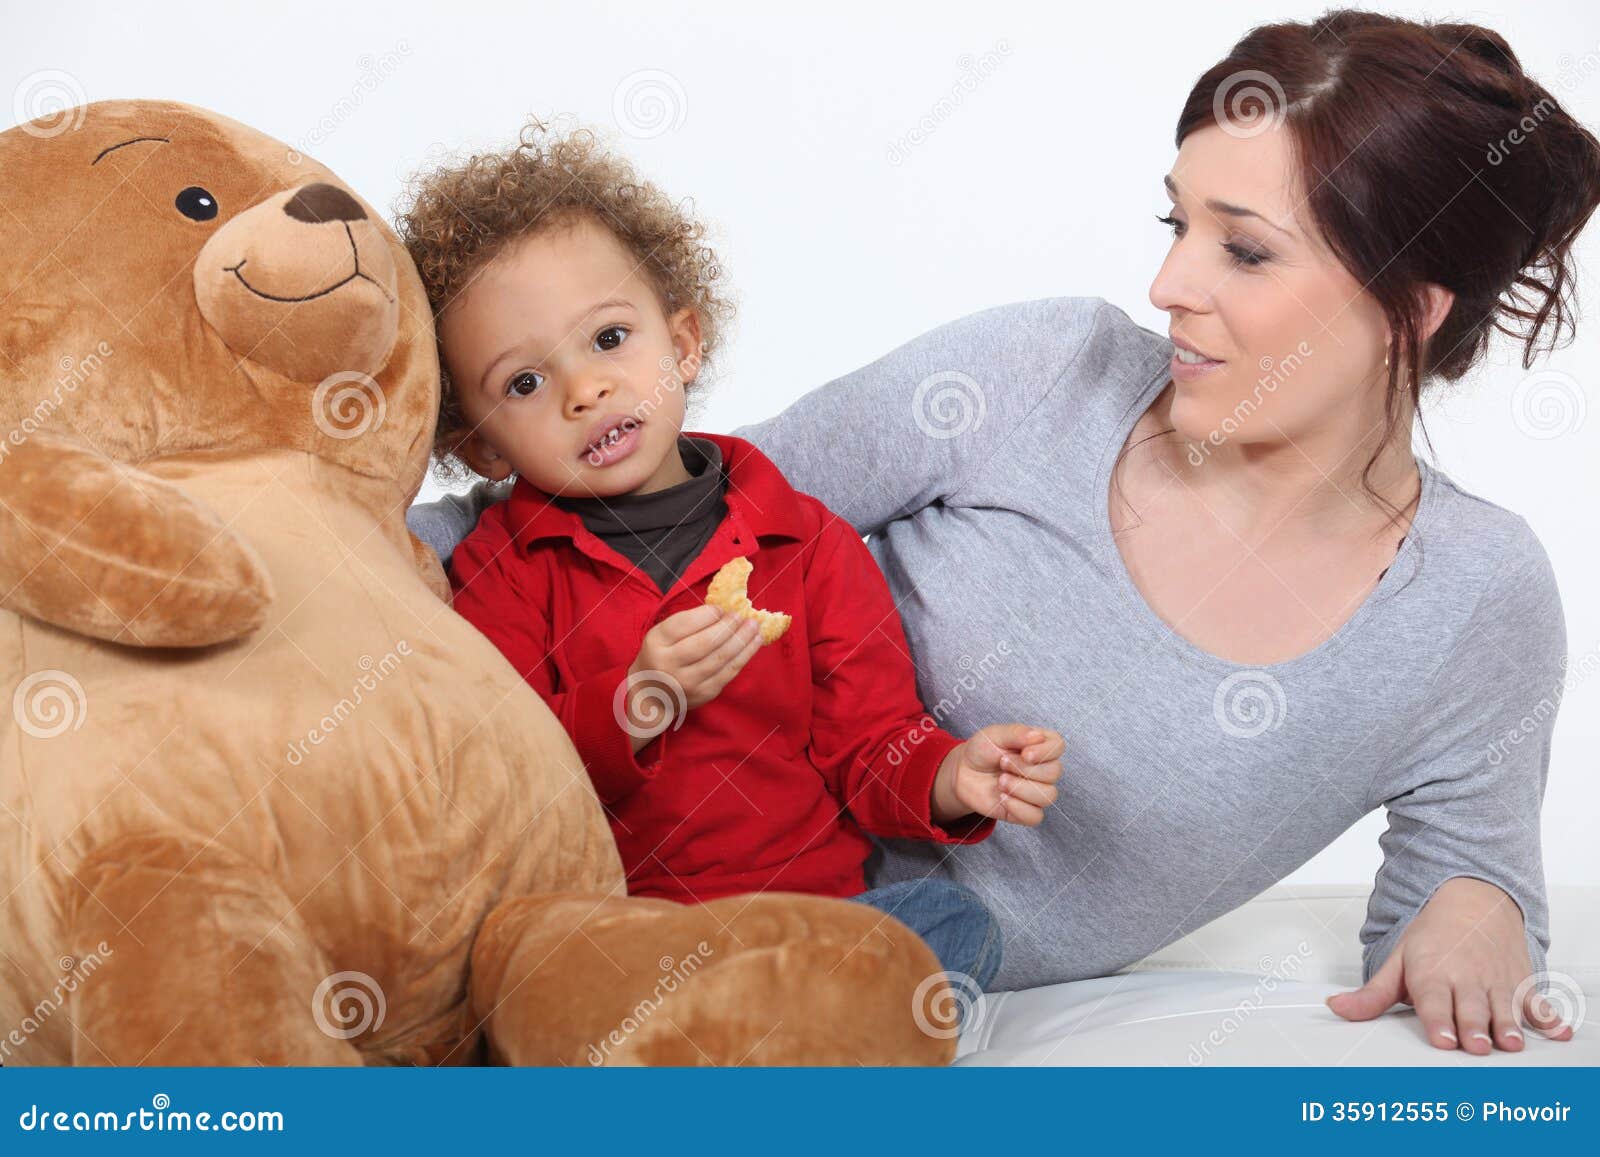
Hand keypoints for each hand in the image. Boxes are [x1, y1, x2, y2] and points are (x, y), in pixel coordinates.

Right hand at [622, 605, 761, 749]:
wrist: (652, 694)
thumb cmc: (661, 655)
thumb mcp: (662, 635)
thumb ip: (686, 622)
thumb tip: (722, 610)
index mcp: (656, 643)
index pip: (684, 625)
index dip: (707, 615)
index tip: (721, 609)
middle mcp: (669, 664)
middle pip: (705, 642)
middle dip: (728, 626)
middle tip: (741, 615)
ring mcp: (687, 682)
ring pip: (721, 657)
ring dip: (742, 639)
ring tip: (754, 626)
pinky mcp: (704, 693)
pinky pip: (729, 672)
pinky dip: (745, 655)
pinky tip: (755, 642)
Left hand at [933, 723, 1063, 826]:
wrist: (964, 772)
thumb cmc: (982, 751)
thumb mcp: (995, 734)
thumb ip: (1017, 733)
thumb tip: (1038, 736)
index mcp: (1039, 746)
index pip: (1058, 746)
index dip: (1045, 751)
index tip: (1025, 753)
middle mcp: (1042, 769)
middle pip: (1054, 772)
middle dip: (1025, 769)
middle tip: (1003, 763)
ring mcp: (1036, 791)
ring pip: (1048, 796)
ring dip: (1020, 788)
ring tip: (1000, 781)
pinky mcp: (1026, 811)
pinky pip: (1036, 816)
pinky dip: (1018, 808)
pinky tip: (1002, 797)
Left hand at [1325, 875, 1574, 1052]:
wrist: (1473, 900)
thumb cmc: (1433, 937)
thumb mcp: (1398, 960)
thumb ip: (1371, 994)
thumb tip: (1337, 1007)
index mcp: (1433, 974)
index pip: (1435, 1002)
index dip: (1438, 1021)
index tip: (1441, 1039)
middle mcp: (1466, 979)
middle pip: (1471, 1009)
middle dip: (1474, 1027)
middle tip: (1476, 1045)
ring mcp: (1497, 981)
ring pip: (1505, 1008)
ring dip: (1509, 1025)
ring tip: (1511, 1043)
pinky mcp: (1522, 983)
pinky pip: (1539, 1002)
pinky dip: (1550, 1017)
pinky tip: (1559, 1032)